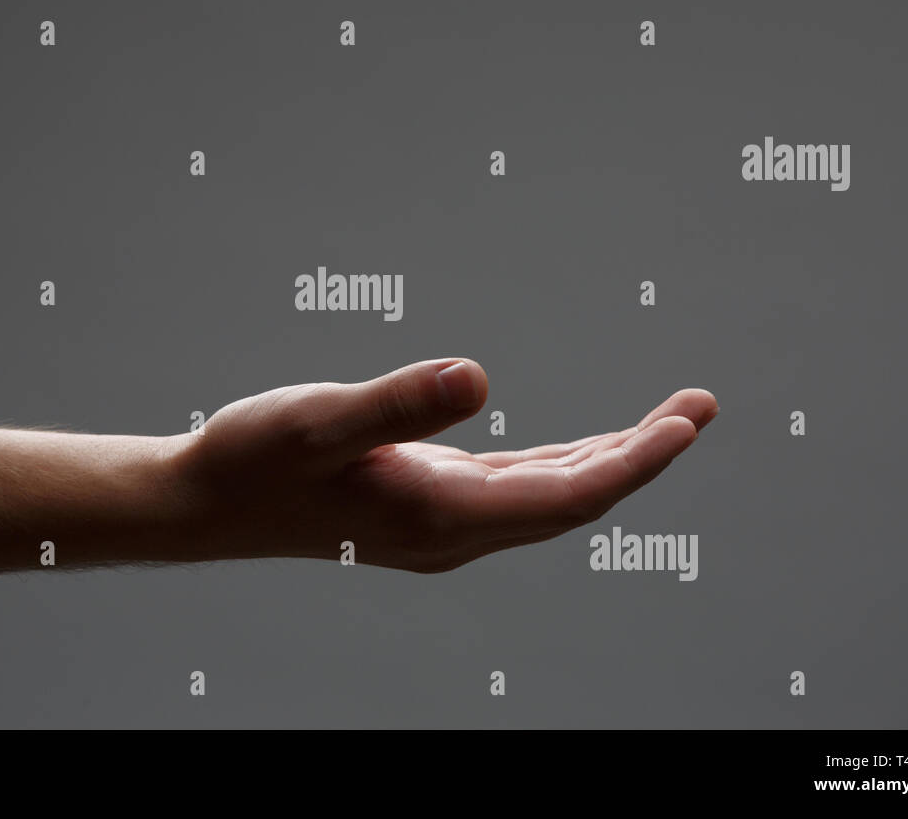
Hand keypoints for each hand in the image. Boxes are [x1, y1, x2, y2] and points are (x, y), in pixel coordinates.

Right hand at [160, 358, 716, 571]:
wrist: (208, 504)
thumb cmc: (255, 461)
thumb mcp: (319, 421)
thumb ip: (398, 402)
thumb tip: (478, 377)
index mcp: (440, 516)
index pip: (567, 495)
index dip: (635, 461)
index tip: (687, 422)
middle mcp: (453, 531)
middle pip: (573, 500)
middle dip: (641, 456)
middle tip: (699, 406)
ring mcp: (442, 522)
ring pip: (548, 496)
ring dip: (609, 459)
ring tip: (666, 422)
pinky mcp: (426, 503)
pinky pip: (516, 488)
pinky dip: (561, 463)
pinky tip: (584, 446)